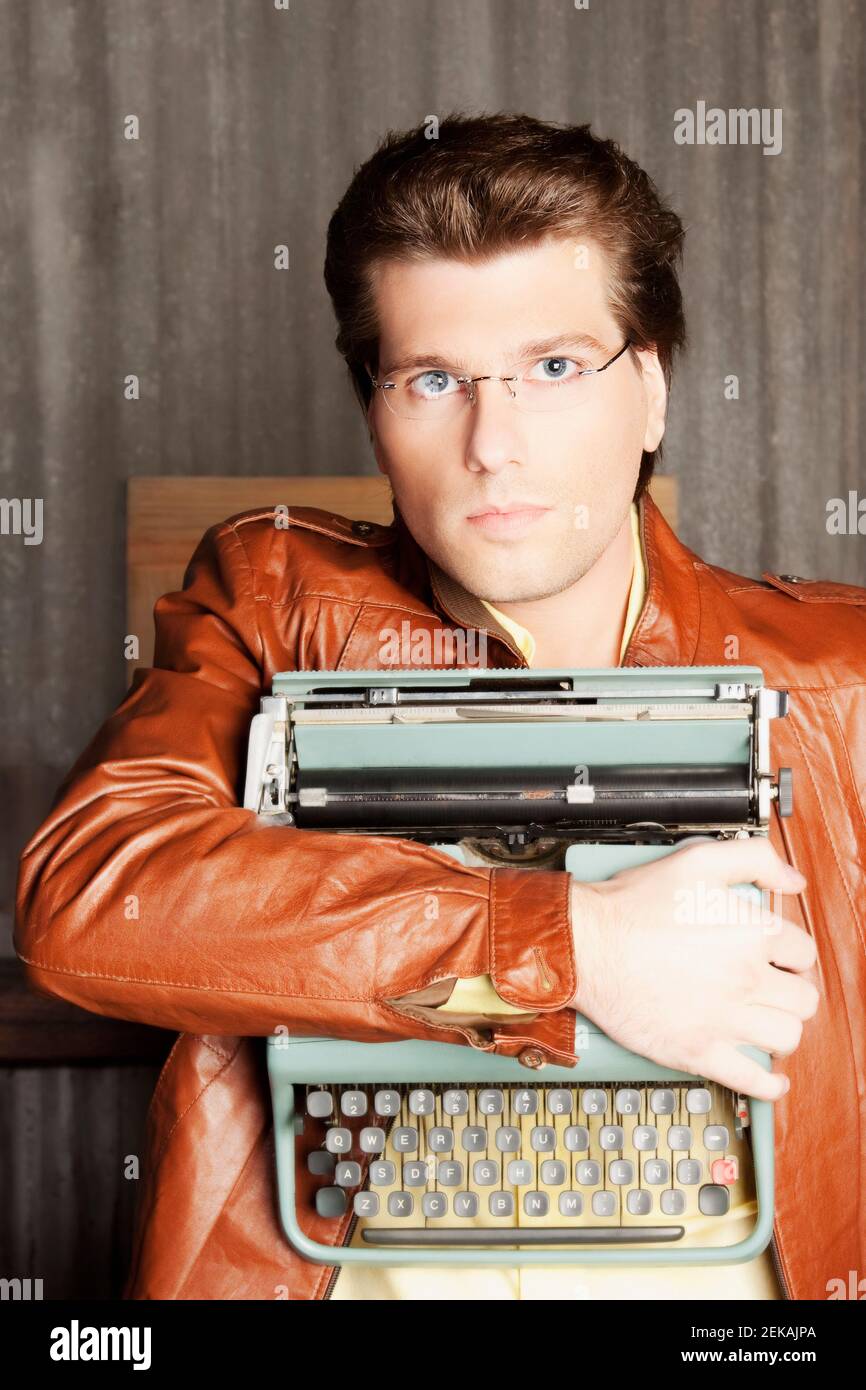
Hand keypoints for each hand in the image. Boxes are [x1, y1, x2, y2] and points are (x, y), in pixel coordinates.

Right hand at [567, 839, 817, 1100]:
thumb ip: (754, 858)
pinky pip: (751, 1080)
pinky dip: (769, 1085)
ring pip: (786, 1037)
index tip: (779, 956)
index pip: (803, 951)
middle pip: (801, 998)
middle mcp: (746, 979)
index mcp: (752, 934)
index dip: (792, 952)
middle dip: (791, 990)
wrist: (585, 945)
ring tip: (766, 1021)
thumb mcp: (697, 861)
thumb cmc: (633, 905)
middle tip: (774, 987)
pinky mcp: (698, 1050)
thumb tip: (792, 878)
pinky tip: (771, 1079)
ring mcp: (724, 1019)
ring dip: (782, 1029)